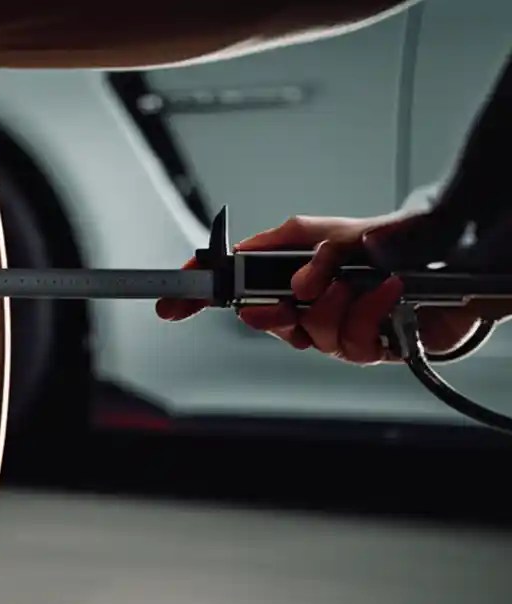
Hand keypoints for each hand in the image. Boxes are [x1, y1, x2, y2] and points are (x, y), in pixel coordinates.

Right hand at [155, 214, 485, 364]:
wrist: (452, 261)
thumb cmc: (392, 242)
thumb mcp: (336, 232)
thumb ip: (302, 251)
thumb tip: (294, 286)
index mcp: (289, 269)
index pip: (231, 282)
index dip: (199, 293)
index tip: (174, 299)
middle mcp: (306, 302)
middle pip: (261, 318)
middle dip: (279, 309)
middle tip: (300, 294)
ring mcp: (333, 327)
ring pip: (308, 335)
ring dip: (336, 308)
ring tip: (361, 284)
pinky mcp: (365, 347)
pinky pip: (349, 344)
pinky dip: (368, 315)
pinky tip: (386, 293)